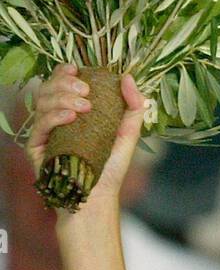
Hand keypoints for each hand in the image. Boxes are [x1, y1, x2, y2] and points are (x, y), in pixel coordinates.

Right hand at [25, 63, 146, 212]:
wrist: (98, 199)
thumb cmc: (110, 170)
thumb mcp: (126, 135)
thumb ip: (132, 107)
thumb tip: (128, 78)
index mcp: (72, 111)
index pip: (60, 82)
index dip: (64, 72)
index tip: (78, 70)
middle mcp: (55, 118)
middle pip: (49, 86)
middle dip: (65, 83)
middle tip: (85, 92)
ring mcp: (44, 131)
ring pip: (42, 100)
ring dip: (62, 98)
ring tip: (84, 108)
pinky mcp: (37, 146)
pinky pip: (40, 123)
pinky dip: (55, 116)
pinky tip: (70, 118)